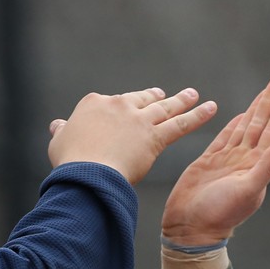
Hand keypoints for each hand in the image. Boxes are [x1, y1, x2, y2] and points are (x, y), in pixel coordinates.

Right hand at [46, 87, 217, 184]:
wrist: (87, 174)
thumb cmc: (70, 163)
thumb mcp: (59, 143)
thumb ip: (63, 131)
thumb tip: (57, 124)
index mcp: (93, 104)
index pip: (110, 103)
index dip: (119, 109)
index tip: (124, 110)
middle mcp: (118, 106)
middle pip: (140, 100)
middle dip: (154, 97)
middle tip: (163, 94)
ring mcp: (138, 119)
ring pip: (164, 108)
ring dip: (181, 101)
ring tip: (193, 94)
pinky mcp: (154, 137)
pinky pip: (180, 124)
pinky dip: (198, 116)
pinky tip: (211, 108)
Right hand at [161, 76, 269, 245]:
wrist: (190, 228)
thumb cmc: (219, 214)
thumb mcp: (247, 190)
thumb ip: (267, 167)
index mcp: (256, 166)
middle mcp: (245, 160)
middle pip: (260, 124)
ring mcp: (228, 160)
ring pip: (244, 127)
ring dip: (255, 109)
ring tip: (264, 92)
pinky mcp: (210, 162)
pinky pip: (225, 137)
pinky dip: (234, 125)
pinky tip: (241, 116)